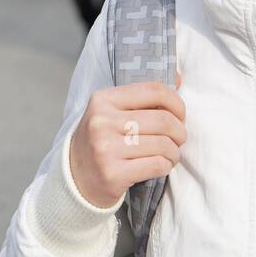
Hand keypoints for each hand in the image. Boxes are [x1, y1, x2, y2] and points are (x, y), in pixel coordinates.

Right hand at [69, 70, 185, 208]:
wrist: (75, 178)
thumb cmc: (102, 141)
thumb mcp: (112, 112)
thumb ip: (142, 97)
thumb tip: (179, 78)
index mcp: (103, 99)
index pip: (153, 90)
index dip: (176, 102)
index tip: (180, 115)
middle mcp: (102, 121)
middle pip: (162, 120)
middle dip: (179, 131)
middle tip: (178, 139)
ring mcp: (105, 149)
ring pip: (163, 144)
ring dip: (174, 152)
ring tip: (170, 155)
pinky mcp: (112, 173)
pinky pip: (156, 165)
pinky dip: (166, 166)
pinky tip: (161, 166)